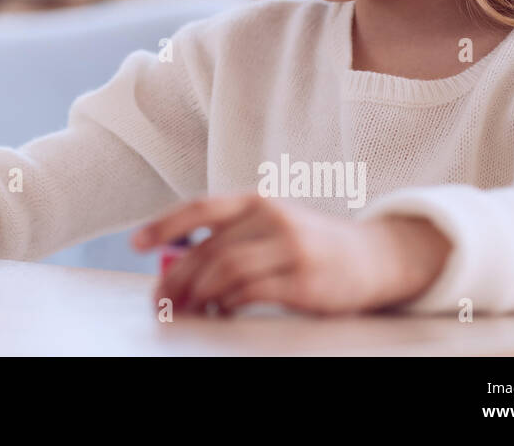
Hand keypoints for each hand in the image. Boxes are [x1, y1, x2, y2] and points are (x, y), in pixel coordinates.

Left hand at [131, 194, 450, 315]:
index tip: (136, 244)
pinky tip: (220, 313)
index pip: (200, 207)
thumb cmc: (312, 243)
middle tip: (160, 300)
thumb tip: (174, 265)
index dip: (164, 225)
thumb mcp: (272, 226)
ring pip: (226, 269)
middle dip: (176, 276)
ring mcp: (291, 247)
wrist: (376, 256)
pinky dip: (228, 305)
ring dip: (198, 293)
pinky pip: (252, 293)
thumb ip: (231, 237)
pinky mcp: (305, 280)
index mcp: (257, 200)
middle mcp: (273, 217)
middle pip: (209, 247)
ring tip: (186, 310)